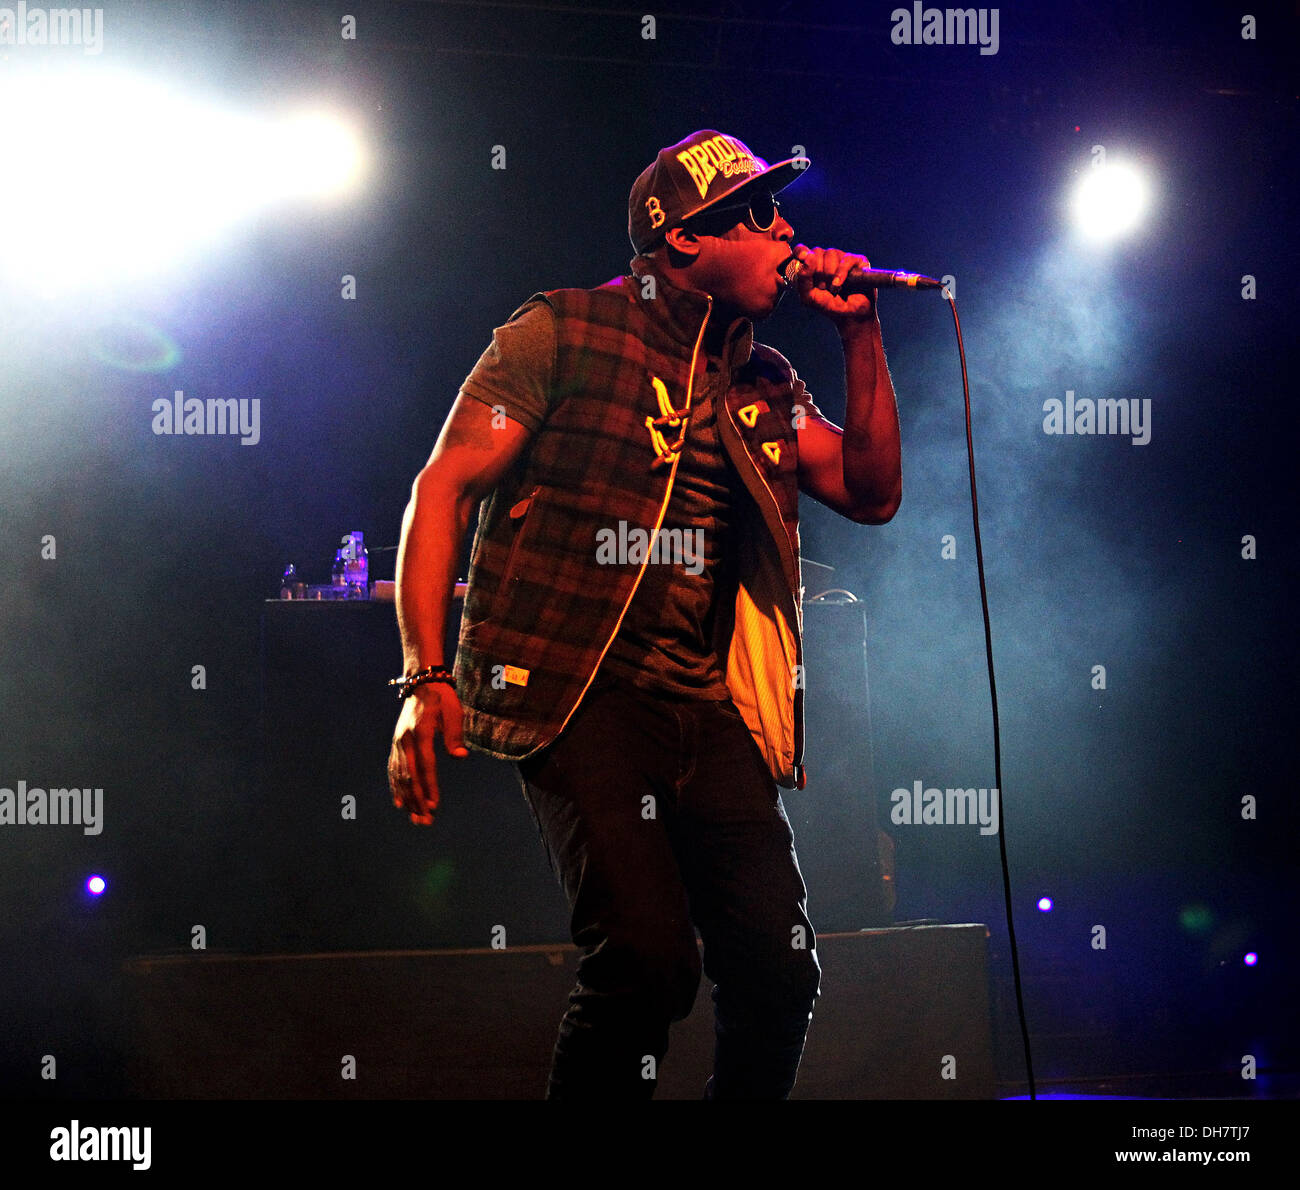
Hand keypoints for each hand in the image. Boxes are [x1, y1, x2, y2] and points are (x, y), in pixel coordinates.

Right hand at [387, 680, 467, 824]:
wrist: (421, 682)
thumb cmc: (442, 698)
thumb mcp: (453, 712)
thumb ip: (454, 735)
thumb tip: (461, 756)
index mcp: (420, 733)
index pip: (425, 766)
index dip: (429, 786)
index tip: (434, 805)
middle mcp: (405, 740)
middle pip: (410, 776)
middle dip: (418, 800)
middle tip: (426, 821)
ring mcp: (398, 743)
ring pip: (400, 776)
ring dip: (408, 799)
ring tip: (416, 818)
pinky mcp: (396, 744)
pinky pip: (394, 770)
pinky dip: (396, 788)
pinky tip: (400, 803)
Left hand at [792, 243, 878, 327]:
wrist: (851, 315)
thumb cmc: (829, 306)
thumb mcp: (809, 297)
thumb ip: (803, 280)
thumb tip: (807, 258)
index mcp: (812, 265)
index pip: (802, 250)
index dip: (801, 252)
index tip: (802, 257)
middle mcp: (826, 259)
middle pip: (816, 252)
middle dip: (817, 272)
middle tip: (822, 287)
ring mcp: (842, 258)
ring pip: (831, 254)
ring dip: (829, 275)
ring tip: (833, 289)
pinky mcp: (858, 261)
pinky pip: (846, 260)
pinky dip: (841, 273)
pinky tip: (838, 285)